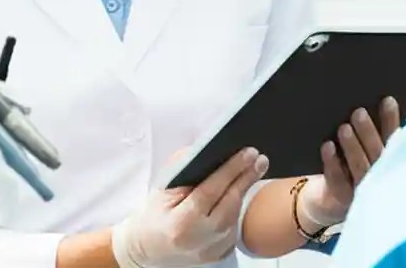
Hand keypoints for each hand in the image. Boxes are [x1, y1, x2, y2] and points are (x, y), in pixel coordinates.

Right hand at [112, 148, 269, 267]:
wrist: (147, 248)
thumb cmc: (153, 216)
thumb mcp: (161, 191)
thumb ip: (183, 169)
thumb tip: (207, 150)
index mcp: (181, 223)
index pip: (211, 190)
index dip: (231, 170)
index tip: (248, 153)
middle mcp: (199, 240)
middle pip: (230, 203)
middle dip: (246, 177)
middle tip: (259, 158)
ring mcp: (211, 251)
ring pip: (235, 215)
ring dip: (244, 191)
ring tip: (252, 170)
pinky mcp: (218, 256)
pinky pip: (234, 228)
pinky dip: (237, 209)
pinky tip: (239, 192)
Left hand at [298, 97, 399, 227]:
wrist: (332, 200)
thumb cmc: (353, 165)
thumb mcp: (367, 149)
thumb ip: (373, 133)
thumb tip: (372, 102)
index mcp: (392, 163)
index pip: (395, 140)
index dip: (391, 121)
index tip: (387, 100)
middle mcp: (381, 178)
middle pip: (377, 154)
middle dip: (368, 133)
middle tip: (358, 112)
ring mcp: (363, 190)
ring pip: (359, 166)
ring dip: (352, 147)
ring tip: (344, 128)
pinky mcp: (343, 197)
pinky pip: (338, 179)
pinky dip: (333, 163)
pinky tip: (327, 146)